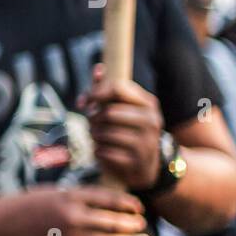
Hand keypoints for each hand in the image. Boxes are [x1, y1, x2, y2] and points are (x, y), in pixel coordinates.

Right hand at [0, 184, 151, 235]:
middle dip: (133, 226)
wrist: (2, 224)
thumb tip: (110, 205)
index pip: (110, 199)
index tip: (138, 208)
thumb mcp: (55, 192)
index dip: (128, 204)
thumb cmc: (28, 205)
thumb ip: (80, 197)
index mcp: (71, 196)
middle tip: (143, 228)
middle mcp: (73, 217)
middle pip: (114, 222)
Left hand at [80, 63, 163, 189]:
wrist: (147, 167)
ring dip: (94, 136)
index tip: (84, 102)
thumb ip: (108, 90)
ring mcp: (146, 142)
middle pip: (107, 112)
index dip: (94, 93)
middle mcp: (151, 120)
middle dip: (93, 119)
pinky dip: (98, 152)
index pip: (117, 88)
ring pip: (103, 133)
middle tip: (93, 124)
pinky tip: (105, 152)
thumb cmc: (128, 132)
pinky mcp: (136, 161)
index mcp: (148, 103)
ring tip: (100, 138)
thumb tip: (98, 68)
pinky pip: (103, 152)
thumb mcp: (122, 109)